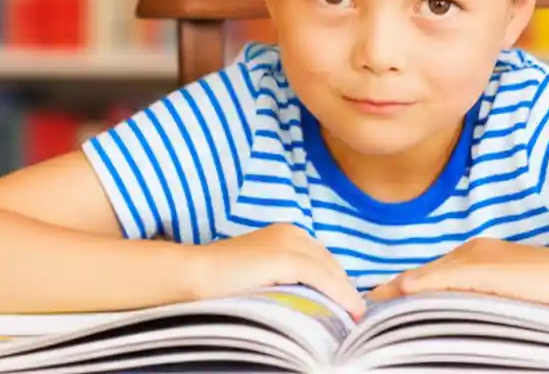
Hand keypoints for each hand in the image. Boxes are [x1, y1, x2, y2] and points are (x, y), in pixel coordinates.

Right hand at [183, 223, 366, 317]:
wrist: (193, 275)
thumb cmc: (221, 283)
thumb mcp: (262, 276)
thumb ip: (285, 280)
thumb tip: (313, 301)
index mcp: (286, 234)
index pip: (323, 259)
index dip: (337, 282)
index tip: (348, 304)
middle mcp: (291, 233)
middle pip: (330, 262)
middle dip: (344, 287)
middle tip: (355, 313)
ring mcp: (287, 242)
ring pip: (330, 269)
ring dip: (345, 293)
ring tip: (355, 315)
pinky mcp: (284, 256)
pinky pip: (321, 276)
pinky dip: (339, 294)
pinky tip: (350, 309)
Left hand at [366, 237, 548, 308]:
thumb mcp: (505, 295)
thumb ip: (478, 299)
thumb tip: (452, 317)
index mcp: (473, 258)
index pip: (429, 276)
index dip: (403, 290)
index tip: (378, 303)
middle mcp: (468, 253)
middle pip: (421, 273)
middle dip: (392, 290)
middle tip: (364, 304)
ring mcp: (475, 259)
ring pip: (427, 275)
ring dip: (398, 290)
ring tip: (371, 303)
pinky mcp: (483, 268)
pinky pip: (445, 276)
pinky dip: (422, 284)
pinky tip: (402, 292)